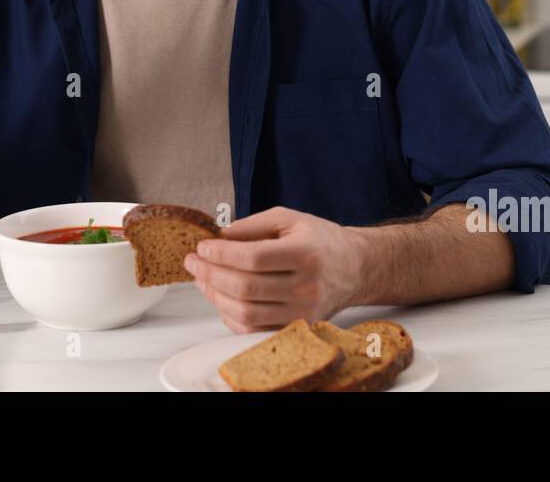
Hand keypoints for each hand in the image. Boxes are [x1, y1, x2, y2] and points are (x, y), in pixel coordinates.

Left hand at [183, 206, 365, 333]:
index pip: (254, 258)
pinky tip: (220, 298)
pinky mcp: (297, 327)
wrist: (356, 268)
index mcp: (305, 253)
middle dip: (211, 274)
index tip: (202, 247)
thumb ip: (254, 224)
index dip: (222, 254)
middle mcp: (306, 286)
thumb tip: (219, 236)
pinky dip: (231, 316)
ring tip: (202, 279)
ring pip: (247, 312)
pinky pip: (254, 329)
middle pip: (247, 287)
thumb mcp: (291, 219)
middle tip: (193, 262)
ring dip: (215, 296)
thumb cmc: (321, 240)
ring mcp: (302, 311)